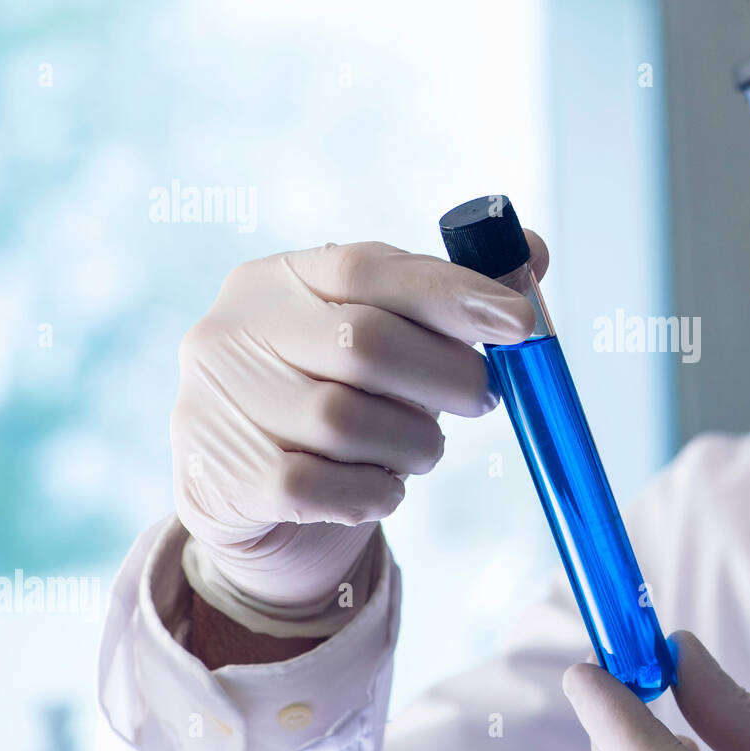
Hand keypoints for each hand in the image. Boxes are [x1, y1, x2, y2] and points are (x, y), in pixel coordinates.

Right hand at [171, 235, 546, 609]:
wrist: (253, 495)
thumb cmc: (339, 397)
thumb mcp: (389, 338)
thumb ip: (449, 299)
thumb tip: (531, 255)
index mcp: (280, 278)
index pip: (367, 268)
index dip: (452, 292)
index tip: (521, 321)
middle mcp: (236, 330)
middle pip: (364, 344)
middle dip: (446, 376)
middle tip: (484, 398)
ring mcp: (218, 403)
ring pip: (346, 422)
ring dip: (414, 443)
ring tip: (422, 447)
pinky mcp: (224, 479)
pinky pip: (322, 488)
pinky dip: (375, 491)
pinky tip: (383, 485)